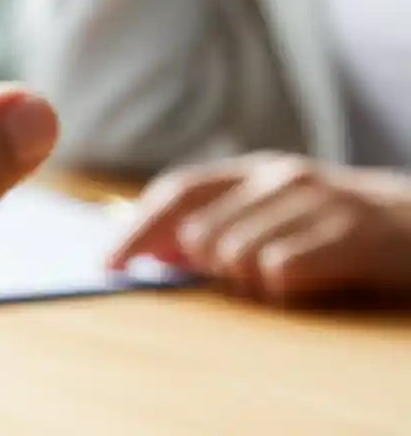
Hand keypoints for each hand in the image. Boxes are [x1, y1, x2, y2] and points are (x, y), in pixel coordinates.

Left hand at [109, 153, 410, 303]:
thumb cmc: (337, 228)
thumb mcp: (275, 214)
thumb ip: (216, 222)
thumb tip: (148, 245)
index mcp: (253, 170)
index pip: (175, 192)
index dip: (136, 229)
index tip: (107, 265)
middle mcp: (280, 175)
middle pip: (199, 233)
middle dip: (206, 267)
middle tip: (244, 272)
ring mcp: (317, 201)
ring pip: (237, 256)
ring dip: (252, 278)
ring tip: (290, 270)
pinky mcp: (350, 232)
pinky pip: (282, 273)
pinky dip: (288, 287)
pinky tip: (314, 276)